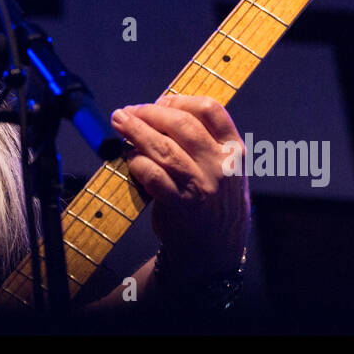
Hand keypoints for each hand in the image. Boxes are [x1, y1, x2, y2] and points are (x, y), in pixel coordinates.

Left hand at [111, 94, 249, 276]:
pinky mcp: (180, 206)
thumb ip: (204, 141)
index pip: (211, 110)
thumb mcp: (224, 169)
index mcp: (234, 151)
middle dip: (149, 113)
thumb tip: (161, 109)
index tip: (160, 101)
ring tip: (119, 124)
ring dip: (136, 132)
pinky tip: (129, 157)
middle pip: (181, 125)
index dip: (180, 100)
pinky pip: (152, 175)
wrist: (215, 252)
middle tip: (128, 112)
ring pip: (163, 148)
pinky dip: (137, 162)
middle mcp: (221, 167)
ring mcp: (201, 187)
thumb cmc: (214, 203)